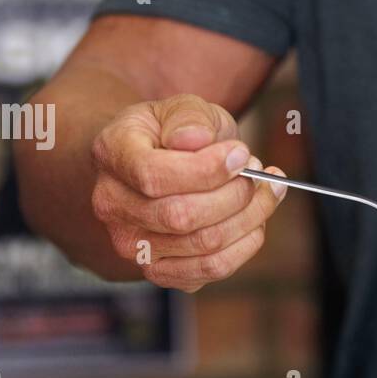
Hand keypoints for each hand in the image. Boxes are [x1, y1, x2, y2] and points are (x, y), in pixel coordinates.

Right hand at [89, 94, 286, 290]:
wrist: (163, 161)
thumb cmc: (175, 132)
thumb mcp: (183, 107)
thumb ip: (189, 118)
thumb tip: (197, 139)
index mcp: (112, 154)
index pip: (153, 175)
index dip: (205, 169)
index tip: (240, 154)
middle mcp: (112, 205)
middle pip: (181, 216)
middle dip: (235, 193)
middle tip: (257, 171)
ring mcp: (132, 244)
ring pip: (204, 245)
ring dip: (250, 216)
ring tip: (265, 189)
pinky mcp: (161, 270)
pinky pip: (212, 268)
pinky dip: (247, 243)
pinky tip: (258, 217)